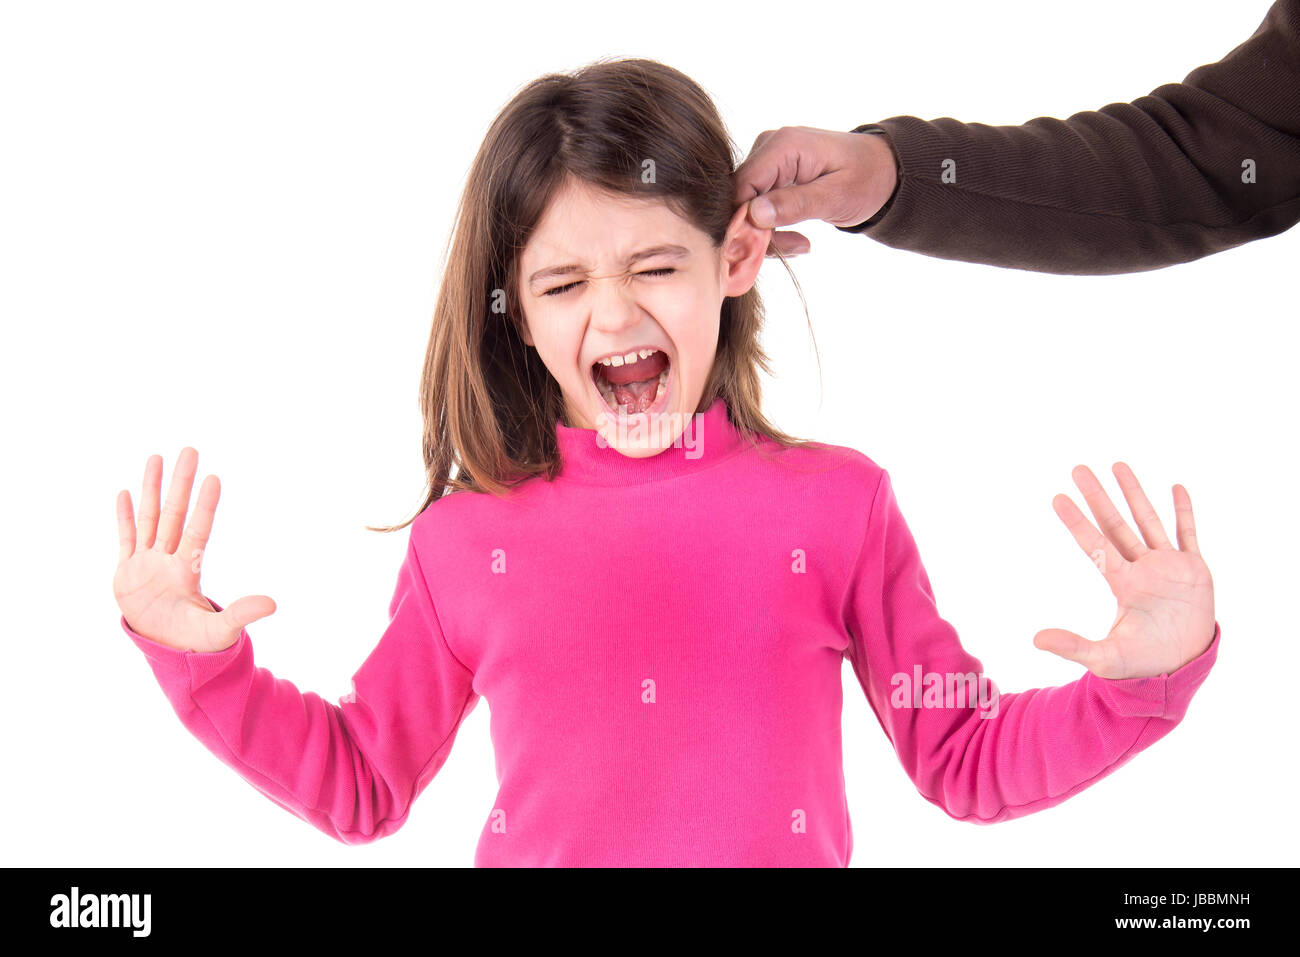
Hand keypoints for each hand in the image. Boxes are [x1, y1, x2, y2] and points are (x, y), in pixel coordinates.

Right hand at [113, 447, 274, 652]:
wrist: (165, 649)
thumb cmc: (194, 640)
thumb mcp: (218, 630)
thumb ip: (241, 614)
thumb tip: (273, 604)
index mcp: (189, 570)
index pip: (198, 530)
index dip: (205, 506)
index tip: (214, 479)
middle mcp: (169, 558)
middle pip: (174, 513)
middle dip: (180, 482)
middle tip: (190, 450)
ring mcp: (147, 561)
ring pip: (149, 517)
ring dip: (151, 488)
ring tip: (156, 457)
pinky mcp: (127, 571)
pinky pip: (126, 538)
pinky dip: (124, 517)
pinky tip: (125, 492)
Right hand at [732, 125, 898, 257]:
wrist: (883, 169)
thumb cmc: (866, 178)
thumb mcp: (836, 196)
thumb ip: (795, 204)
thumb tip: (753, 214)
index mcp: (783, 145)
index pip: (741, 188)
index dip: (742, 223)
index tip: (760, 250)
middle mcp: (768, 147)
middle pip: (740, 199)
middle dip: (759, 232)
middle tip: (794, 250)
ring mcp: (767, 161)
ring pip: (747, 208)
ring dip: (768, 235)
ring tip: (802, 246)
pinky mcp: (770, 175)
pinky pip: (757, 208)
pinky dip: (773, 229)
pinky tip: (798, 240)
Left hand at [1034, 463, 1214, 678]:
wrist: (1182, 668)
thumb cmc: (1144, 663)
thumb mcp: (1106, 658)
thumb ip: (1074, 647)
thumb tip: (1035, 639)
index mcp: (1122, 584)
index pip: (1094, 544)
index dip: (1076, 522)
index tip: (1057, 497)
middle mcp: (1141, 568)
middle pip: (1115, 523)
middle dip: (1098, 496)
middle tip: (1078, 468)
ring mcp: (1168, 566)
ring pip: (1148, 520)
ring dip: (1135, 493)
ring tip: (1118, 464)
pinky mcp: (1195, 569)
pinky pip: (1188, 534)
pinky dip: (1184, 512)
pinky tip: (1176, 487)